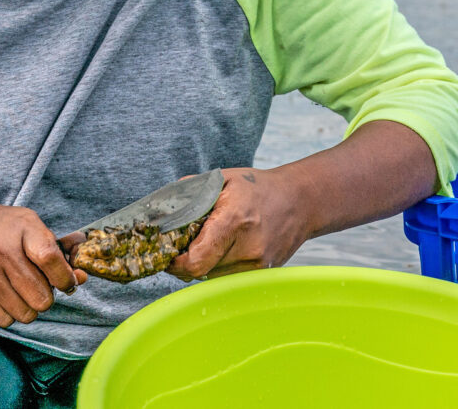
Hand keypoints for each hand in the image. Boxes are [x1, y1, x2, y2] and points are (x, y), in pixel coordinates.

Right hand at [0, 198, 87, 327]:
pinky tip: (3, 296)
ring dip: (27, 307)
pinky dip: (9, 314)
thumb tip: (82, 277)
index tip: (65, 282)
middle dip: (45, 297)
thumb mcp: (29, 224)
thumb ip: (59, 250)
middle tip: (36, 286)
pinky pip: (3, 320)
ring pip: (25, 314)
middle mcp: (1, 250)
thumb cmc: (0, 229)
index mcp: (23, 228)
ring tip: (18, 290)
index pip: (52, 261)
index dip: (65, 278)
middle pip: (42, 298)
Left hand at [166, 167, 309, 280]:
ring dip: (204, 263)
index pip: (195, 261)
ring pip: (212, 276)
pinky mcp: (262, 273)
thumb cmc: (256, 188)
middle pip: (200, 270)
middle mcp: (248, 248)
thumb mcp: (220, 180)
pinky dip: (219, 265)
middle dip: (186, 260)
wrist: (300, 201)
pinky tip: (226, 246)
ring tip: (212, 240)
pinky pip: (227, 277)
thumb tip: (158, 213)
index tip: (168, 253)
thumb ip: (187, 194)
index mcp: (234, 221)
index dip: (175, 262)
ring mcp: (258, 265)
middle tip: (184, 243)